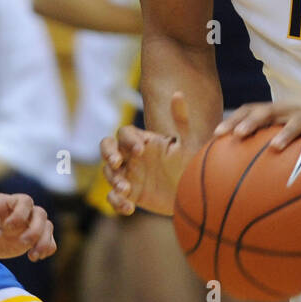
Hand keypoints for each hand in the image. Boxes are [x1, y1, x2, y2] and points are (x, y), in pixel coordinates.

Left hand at [0, 191, 56, 261]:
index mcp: (5, 202)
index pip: (24, 201)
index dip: (21, 214)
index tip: (7, 227)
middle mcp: (18, 213)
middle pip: (40, 214)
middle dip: (35, 230)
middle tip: (22, 244)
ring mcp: (23, 227)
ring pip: (46, 227)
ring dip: (44, 241)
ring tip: (34, 256)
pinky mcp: (24, 241)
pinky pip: (45, 240)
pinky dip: (47, 248)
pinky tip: (36, 257)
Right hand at [101, 91, 195, 216]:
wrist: (194, 194)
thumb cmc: (191, 165)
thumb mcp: (188, 144)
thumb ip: (181, 120)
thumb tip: (178, 93)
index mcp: (142, 141)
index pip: (124, 133)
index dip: (128, 140)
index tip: (140, 150)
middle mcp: (130, 156)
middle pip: (106, 147)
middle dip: (107, 153)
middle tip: (116, 163)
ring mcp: (128, 175)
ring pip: (108, 173)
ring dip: (114, 180)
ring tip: (126, 189)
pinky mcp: (129, 195)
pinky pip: (113, 197)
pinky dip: (116, 202)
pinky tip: (129, 208)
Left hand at [215, 101, 300, 154]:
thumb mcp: (288, 135)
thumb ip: (267, 147)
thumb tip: (238, 175)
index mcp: (279, 112)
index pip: (251, 109)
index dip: (233, 119)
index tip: (216, 134)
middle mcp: (292, 111)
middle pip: (269, 111)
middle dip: (252, 121)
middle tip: (238, 135)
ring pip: (297, 122)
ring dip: (285, 133)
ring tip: (275, 147)